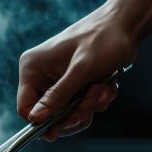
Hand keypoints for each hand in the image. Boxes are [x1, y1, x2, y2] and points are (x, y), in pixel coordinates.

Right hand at [17, 6, 137, 140]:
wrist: (126, 26)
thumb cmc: (103, 40)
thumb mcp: (81, 70)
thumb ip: (57, 96)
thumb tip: (34, 119)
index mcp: (32, 69)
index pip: (25, 108)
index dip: (43, 121)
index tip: (64, 125)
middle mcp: (41, 76)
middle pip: (49, 115)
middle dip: (74, 113)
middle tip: (92, 104)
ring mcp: (58, 81)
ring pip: (68, 114)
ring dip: (89, 107)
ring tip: (103, 89)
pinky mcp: (74, 85)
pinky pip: (81, 107)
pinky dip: (96, 101)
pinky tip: (107, 85)